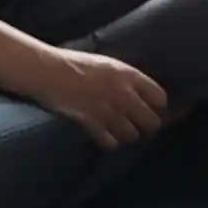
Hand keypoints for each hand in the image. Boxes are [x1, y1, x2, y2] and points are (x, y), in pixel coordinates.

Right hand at [31, 48, 168, 150]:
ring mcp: (108, 110)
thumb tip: (143, 95)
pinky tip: (104, 136)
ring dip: (126, 135)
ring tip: (119, 131)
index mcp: (129, 75)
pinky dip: (109, 143)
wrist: (48, 71)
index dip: (158, 107)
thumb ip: (127, 79)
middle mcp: (124, 94)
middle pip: (152, 122)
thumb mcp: (109, 64)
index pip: (160, 98)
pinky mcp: (92, 124)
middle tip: (137, 125)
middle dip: (146, 126)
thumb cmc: (76, 63)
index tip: (151, 110)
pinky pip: (111, 143)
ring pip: (132, 135)